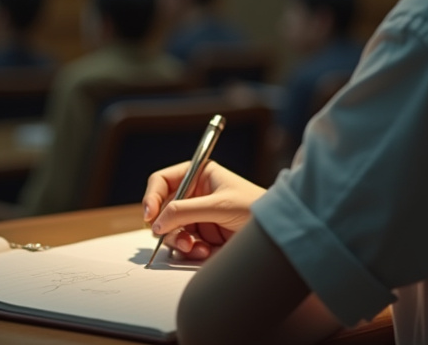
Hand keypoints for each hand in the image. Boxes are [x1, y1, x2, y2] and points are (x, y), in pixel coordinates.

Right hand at [141, 161, 265, 260]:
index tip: (150, 215)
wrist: (277, 231)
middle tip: (177, 238)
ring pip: (170, 230)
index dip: (152, 197)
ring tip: (194, 247)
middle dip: (166, 226)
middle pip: (162, 209)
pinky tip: (205, 252)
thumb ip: (185, 211)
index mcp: (198, 175)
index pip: (162, 181)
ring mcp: (197, 216)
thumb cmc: (254, 207)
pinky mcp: (202, 236)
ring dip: (179, 241)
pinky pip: (183, 244)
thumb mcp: (219, 205)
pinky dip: (190, 250)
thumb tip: (156, 223)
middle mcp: (194, 194)